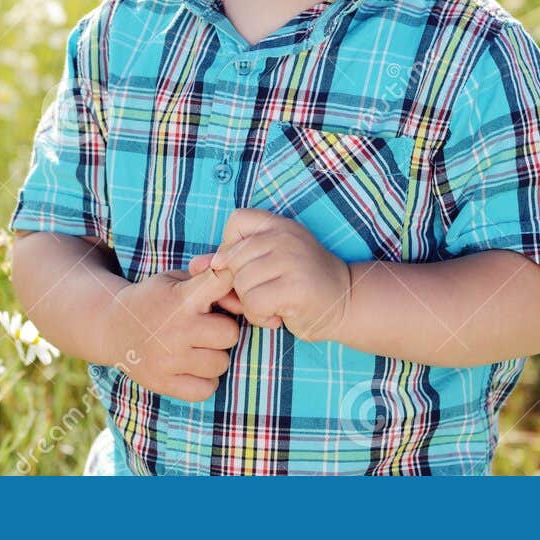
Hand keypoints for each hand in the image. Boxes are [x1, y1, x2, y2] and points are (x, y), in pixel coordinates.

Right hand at [106, 264, 240, 401]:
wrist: (111, 326)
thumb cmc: (155, 300)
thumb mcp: (175, 279)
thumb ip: (209, 277)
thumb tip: (238, 291)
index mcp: (181, 297)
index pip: (222, 282)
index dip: (232, 284)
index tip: (224, 291)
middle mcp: (177, 328)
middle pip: (230, 333)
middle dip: (223, 329)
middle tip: (207, 328)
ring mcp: (169, 358)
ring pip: (221, 363)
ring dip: (214, 356)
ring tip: (198, 348)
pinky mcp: (162, 383)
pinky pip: (206, 390)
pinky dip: (205, 382)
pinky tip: (192, 369)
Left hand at [195, 208, 353, 341]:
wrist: (346, 302)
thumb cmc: (300, 284)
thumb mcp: (265, 265)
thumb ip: (229, 263)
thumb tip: (193, 266)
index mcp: (277, 224)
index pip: (235, 222)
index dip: (231, 248)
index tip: (248, 267)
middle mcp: (284, 236)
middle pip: (231, 260)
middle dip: (240, 285)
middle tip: (265, 293)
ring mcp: (292, 259)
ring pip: (241, 284)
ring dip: (251, 304)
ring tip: (274, 304)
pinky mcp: (296, 286)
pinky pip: (254, 303)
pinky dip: (261, 317)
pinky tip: (279, 315)